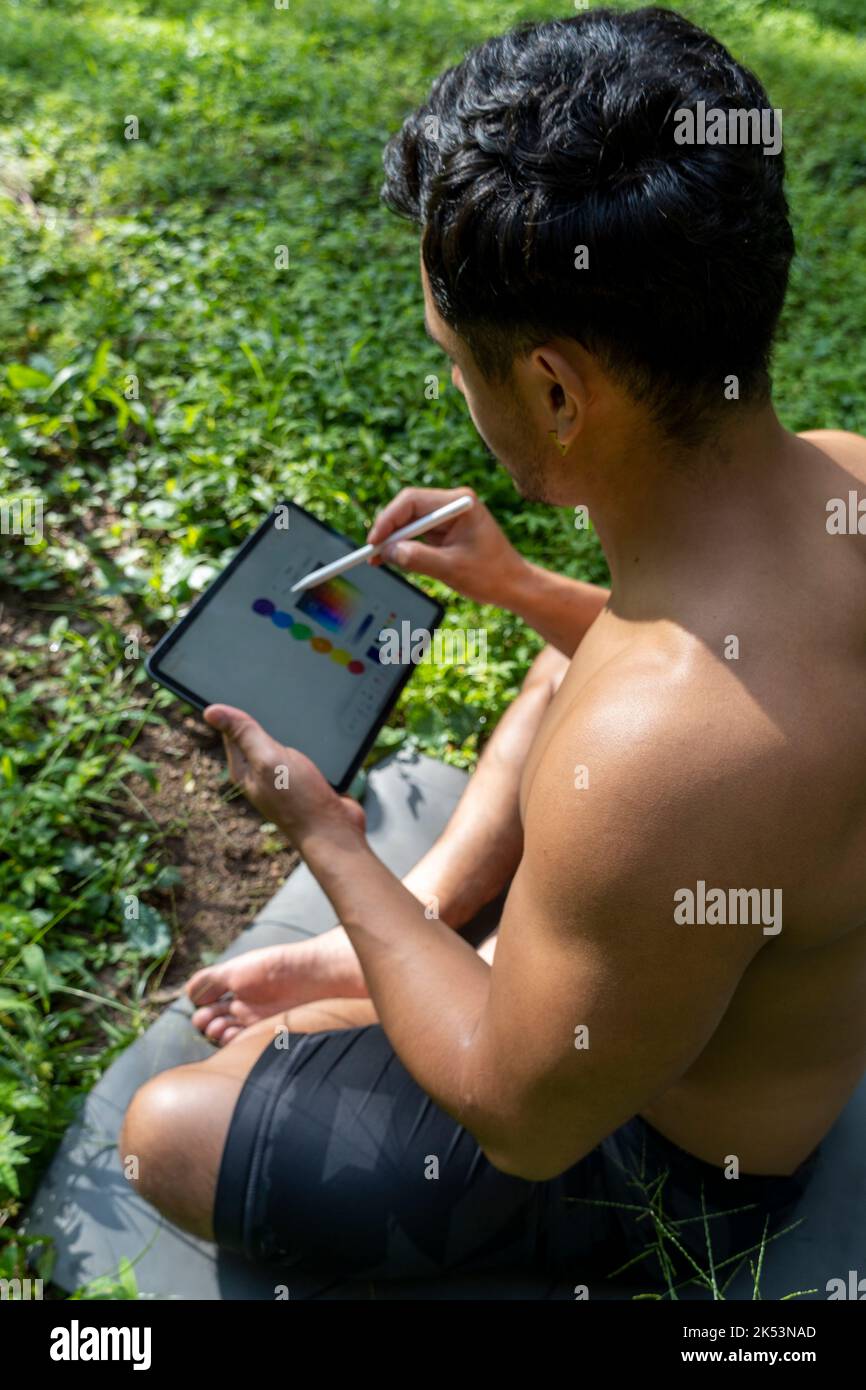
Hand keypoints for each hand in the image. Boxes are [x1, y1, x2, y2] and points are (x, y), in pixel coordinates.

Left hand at [204, 704, 365, 850]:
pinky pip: (303, 750)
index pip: (232, 731)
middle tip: (274, 692)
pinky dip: (308, 739)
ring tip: (297, 708)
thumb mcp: (269, 759)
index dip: (237, 710)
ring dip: (290, 727)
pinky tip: (316, 730)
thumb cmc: (301, 800)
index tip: (246, 688)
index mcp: (244, 769)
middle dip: (266, 716)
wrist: (336, 831)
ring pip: (283, 741)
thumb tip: (210, 711)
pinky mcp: (306, 777)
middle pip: (257, 735)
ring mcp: (284, 776)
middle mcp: (261, 773)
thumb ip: (245, 734)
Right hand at [366, 485, 525, 606]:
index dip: (388, 520)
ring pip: (409, 522)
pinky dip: (404, 546)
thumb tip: (388, 551)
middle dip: (388, 531)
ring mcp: (448, 517)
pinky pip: (417, 534)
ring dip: (394, 540)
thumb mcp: (451, 569)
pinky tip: (391, 559)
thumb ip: (418, 558)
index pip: (412, 501)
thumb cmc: (491, 576)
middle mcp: (453, 504)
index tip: (374, 541)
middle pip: (408, 509)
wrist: (514, 586)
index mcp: (460, 503)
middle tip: (371, 554)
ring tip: (378, 560)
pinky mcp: (445, 531)